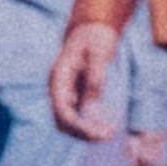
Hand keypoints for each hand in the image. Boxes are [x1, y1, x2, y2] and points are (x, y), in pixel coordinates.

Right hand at [47, 17, 123, 142]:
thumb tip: (91, 109)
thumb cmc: (95, 38)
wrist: (92, 30)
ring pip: (69, 123)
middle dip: (83, 133)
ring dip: (86, 132)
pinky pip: (78, 116)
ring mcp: (65, 93)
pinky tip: (107, 126)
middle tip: (107, 135)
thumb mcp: (99, 53)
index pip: (62, 111)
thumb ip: (95, 78)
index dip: (79, 127)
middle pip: (62, 122)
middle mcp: (58, 88)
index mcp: (58, 77)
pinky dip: (90, 125)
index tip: (99, 134)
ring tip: (109, 133)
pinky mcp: (75, 95)